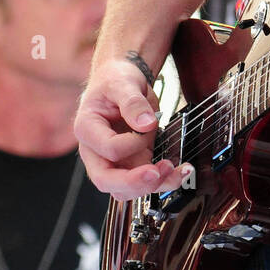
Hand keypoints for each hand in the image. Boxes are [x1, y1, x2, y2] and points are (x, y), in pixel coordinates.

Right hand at [74, 58, 190, 200]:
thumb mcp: (123, 83)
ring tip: (177, 171)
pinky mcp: (132, 163)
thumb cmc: (115, 80)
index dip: (130, 144)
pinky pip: (144, 180)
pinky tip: (181, 171)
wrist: (120, 80)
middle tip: (157, 173)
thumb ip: (132, 102)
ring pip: (126, 189)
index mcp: (88, 129)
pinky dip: (164, 180)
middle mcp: (96, 151)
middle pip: (106, 180)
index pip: (107, 149)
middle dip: (134, 182)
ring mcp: (114, 160)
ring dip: (153, 186)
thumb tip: (146, 123)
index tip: (147, 126)